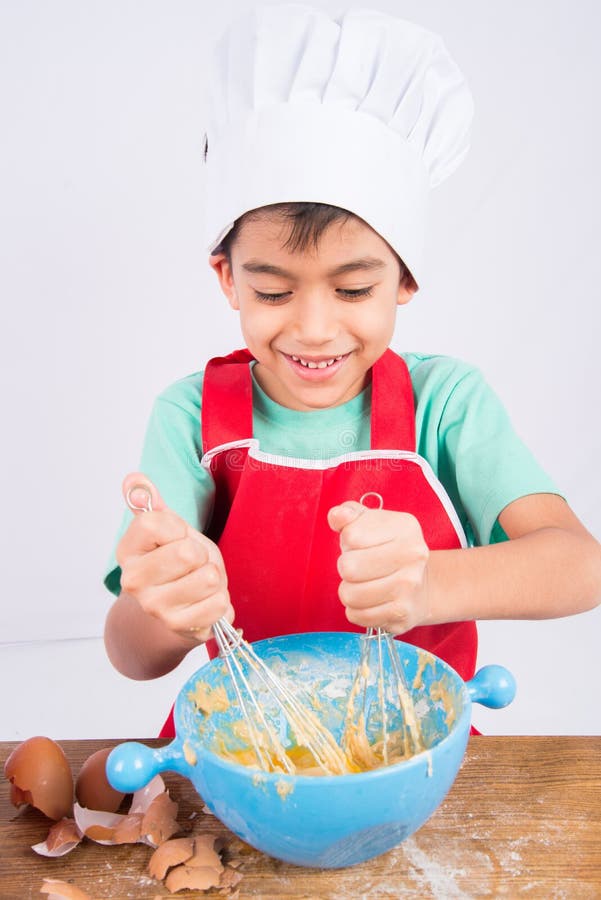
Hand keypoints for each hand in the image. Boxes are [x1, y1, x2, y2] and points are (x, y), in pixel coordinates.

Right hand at [116, 473, 232, 642]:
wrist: (172, 611)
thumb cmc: (173, 564)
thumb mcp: (166, 530)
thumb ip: (151, 503)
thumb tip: (134, 479)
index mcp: (127, 551)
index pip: (156, 523)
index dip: (177, 527)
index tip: (175, 538)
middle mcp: (134, 582)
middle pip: (188, 552)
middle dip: (201, 554)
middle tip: (192, 563)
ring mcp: (155, 608)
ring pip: (208, 577)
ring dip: (214, 578)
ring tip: (199, 582)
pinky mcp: (180, 628)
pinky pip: (219, 604)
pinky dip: (220, 601)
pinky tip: (204, 602)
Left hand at [328, 501, 429, 633]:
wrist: (420, 583)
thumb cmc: (386, 549)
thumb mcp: (370, 522)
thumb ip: (348, 513)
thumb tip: (338, 516)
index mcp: (404, 527)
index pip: (351, 536)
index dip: (348, 541)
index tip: (362, 545)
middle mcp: (413, 556)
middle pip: (348, 567)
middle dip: (346, 568)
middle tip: (360, 567)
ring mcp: (409, 587)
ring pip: (350, 595)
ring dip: (349, 591)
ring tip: (363, 584)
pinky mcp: (402, 614)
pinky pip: (357, 615)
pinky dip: (356, 610)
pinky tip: (369, 601)